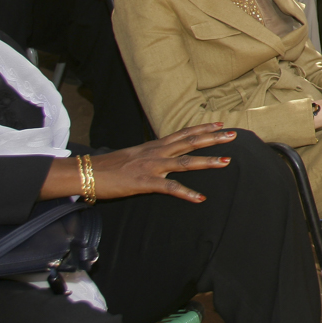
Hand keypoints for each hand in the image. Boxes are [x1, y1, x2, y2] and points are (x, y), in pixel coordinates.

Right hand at [42, 124, 238, 203]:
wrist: (88, 172)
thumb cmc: (109, 166)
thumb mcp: (134, 156)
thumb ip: (150, 155)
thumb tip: (162, 155)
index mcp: (154, 146)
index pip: (183, 133)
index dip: (202, 128)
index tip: (220, 124)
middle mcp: (156, 152)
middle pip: (190, 142)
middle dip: (213, 138)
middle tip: (233, 135)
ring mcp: (152, 166)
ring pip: (185, 161)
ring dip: (207, 161)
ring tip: (226, 162)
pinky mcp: (145, 182)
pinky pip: (170, 187)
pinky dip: (186, 192)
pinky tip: (200, 198)